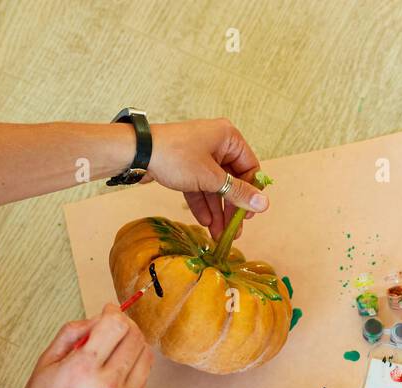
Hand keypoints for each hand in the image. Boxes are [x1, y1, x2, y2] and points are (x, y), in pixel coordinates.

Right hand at [1, 304, 153, 387]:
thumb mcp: (45, 364)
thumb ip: (72, 334)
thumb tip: (98, 318)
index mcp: (82, 369)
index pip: (116, 325)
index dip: (114, 312)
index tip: (109, 310)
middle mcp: (108, 385)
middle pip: (135, 338)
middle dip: (126, 325)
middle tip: (114, 325)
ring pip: (146, 357)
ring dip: (135, 343)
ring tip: (117, 345)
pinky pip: (143, 379)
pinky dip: (135, 366)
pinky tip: (118, 368)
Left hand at [146, 118, 266, 239]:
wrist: (137, 152)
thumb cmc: (176, 157)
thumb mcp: (211, 178)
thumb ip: (238, 192)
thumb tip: (264, 205)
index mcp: (228, 138)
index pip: (250, 168)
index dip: (250, 193)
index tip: (247, 215)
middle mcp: (217, 144)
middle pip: (232, 181)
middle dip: (231, 208)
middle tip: (233, 232)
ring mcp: (200, 155)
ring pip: (216, 187)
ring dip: (218, 211)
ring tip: (218, 235)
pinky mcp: (186, 166)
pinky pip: (200, 187)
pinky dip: (203, 204)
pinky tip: (205, 222)